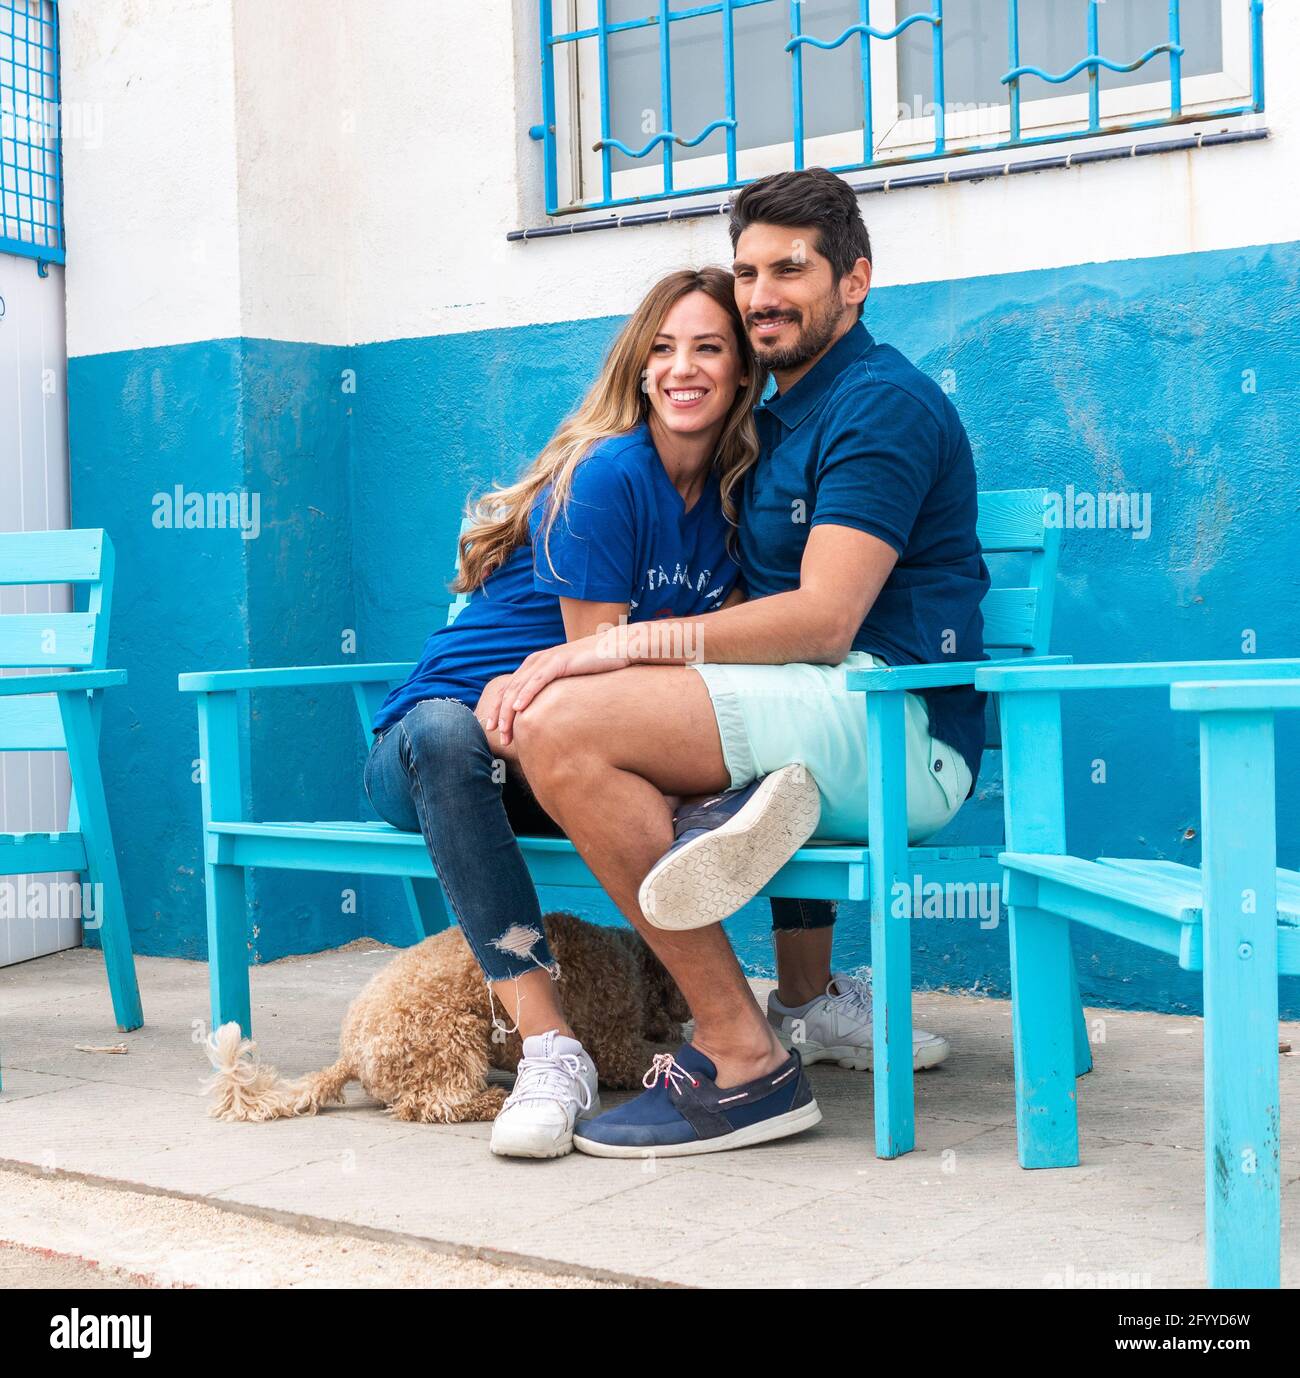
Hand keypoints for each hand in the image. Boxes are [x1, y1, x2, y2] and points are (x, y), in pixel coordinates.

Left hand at [484, 629, 628, 745]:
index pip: (509, 689)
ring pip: (519, 687)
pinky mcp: (559, 661)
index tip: (493, 729)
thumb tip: (547, 714)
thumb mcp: (568, 682)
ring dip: (508, 710)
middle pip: (509, 690)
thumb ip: (554, 692)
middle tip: (497, 736)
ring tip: (504, 729)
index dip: (498, 709)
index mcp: (534, 666)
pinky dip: (525, 694)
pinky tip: (518, 708)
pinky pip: (537, 680)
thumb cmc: (594, 667)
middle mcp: (535, 662)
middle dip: (500, 715)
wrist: (615, 648)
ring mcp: (546, 660)